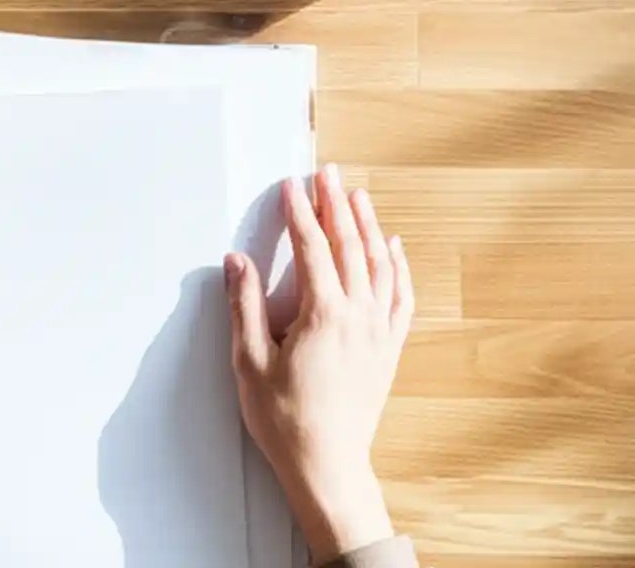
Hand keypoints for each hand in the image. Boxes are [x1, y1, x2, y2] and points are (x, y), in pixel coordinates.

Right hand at [224, 164, 413, 564]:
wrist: (327, 465)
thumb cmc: (284, 419)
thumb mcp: (249, 362)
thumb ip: (244, 306)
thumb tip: (238, 261)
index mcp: (323, 315)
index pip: (311, 248)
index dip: (298, 212)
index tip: (289, 186)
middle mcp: (359, 315)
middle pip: (350, 245)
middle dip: (336, 204)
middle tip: (326, 174)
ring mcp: (379, 331)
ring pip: (380, 263)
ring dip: (368, 225)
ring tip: (357, 196)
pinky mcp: (389, 348)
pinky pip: (401, 295)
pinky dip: (398, 266)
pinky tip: (394, 248)